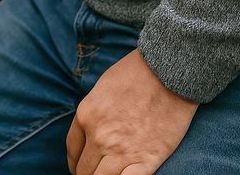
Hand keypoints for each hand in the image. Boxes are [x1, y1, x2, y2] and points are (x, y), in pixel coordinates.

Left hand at [66, 49, 197, 174]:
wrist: (167, 74)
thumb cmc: (134, 75)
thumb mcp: (100, 90)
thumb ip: (93, 113)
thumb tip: (90, 130)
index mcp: (86, 116)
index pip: (72, 150)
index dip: (74, 162)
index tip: (79, 165)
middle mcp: (99, 137)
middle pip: (84, 169)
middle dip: (86, 174)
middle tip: (92, 174)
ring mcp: (122, 151)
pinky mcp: (146, 161)